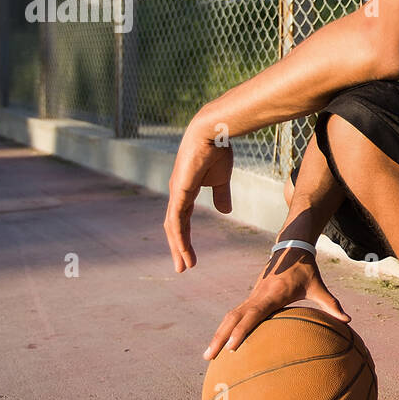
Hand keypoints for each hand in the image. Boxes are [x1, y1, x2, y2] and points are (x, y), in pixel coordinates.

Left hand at [164, 124, 233, 272]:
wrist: (213, 132)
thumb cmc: (217, 150)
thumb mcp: (221, 179)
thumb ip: (221, 195)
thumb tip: (224, 211)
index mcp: (185, 191)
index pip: (182, 220)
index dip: (185, 238)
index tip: (190, 255)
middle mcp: (177, 193)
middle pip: (174, 226)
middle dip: (178, 248)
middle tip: (182, 267)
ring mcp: (176, 192)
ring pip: (174, 227)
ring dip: (178, 247)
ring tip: (184, 265)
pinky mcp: (180, 191)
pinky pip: (177, 219)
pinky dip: (179, 236)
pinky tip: (182, 249)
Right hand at [203, 247, 349, 359]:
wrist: (290, 249)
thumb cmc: (306, 269)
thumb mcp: (318, 286)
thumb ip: (331, 304)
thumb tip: (347, 320)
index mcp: (273, 294)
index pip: (254, 314)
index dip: (242, 329)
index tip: (231, 346)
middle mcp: (258, 295)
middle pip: (233, 317)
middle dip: (220, 337)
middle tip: (209, 357)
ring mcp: (252, 296)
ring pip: (230, 316)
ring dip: (218, 334)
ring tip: (208, 355)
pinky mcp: (251, 297)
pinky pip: (235, 314)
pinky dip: (225, 328)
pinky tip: (220, 343)